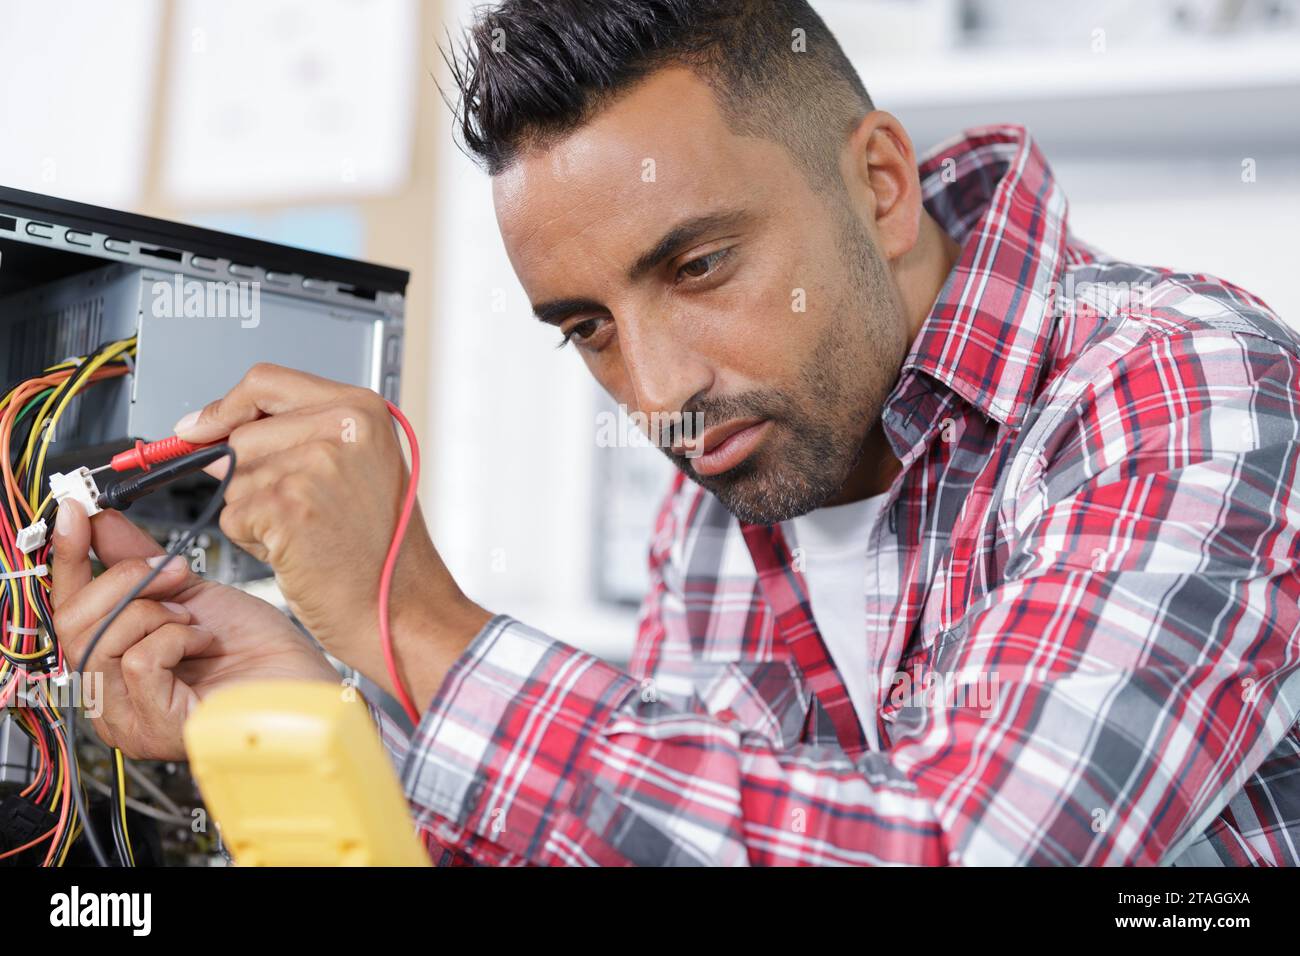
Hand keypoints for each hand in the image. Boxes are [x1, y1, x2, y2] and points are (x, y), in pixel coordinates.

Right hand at [51, 500, 339, 759]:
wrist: (307, 684)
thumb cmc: (263, 655)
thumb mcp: (193, 594)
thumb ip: (140, 564)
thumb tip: (100, 521)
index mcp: (114, 667)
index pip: (65, 609)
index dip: (68, 557)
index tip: (76, 512)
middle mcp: (112, 698)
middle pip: (72, 623)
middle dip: (126, 581)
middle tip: (174, 574)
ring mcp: (129, 719)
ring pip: (99, 639)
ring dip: (155, 611)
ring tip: (194, 618)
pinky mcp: (155, 726)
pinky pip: (137, 661)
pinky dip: (175, 637)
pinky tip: (203, 642)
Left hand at [172, 363, 491, 711]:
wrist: (403, 607)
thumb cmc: (383, 548)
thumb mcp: (357, 467)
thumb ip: (295, 435)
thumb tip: (207, 431)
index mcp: (360, 409)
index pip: (265, 382)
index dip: (224, 407)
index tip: (200, 427)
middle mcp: (340, 428)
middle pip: (241, 434)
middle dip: (250, 476)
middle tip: (300, 510)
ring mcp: (316, 465)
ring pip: (234, 477)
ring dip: (255, 511)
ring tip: (307, 531)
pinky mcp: (289, 506)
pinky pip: (234, 514)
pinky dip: (254, 540)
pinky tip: (298, 550)